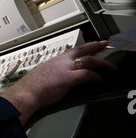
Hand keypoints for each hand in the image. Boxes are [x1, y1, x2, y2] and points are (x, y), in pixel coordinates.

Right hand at [0, 40, 116, 124]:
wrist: (26, 93)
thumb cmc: (31, 88)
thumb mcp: (44, 76)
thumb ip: (53, 75)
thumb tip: (57, 80)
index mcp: (54, 60)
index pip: (72, 50)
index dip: (82, 48)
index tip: (89, 46)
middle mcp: (61, 61)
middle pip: (82, 50)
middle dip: (95, 46)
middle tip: (105, 44)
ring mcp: (65, 68)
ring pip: (88, 60)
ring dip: (102, 63)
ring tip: (111, 67)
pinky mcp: (68, 78)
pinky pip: (87, 75)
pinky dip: (96, 77)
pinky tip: (101, 80)